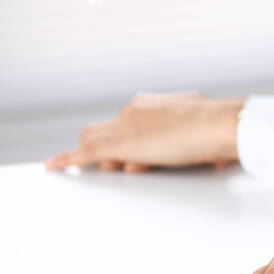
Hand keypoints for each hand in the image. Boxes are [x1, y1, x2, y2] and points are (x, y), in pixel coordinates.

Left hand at [44, 91, 244, 171]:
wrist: (218, 123)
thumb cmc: (221, 125)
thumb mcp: (207, 131)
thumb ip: (204, 140)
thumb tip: (213, 159)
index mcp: (156, 103)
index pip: (130, 119)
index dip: (128, 137)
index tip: (140, 151)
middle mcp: (136, 109)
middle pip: (106, 127)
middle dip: (107, 146)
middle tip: (119, 164)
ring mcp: (126, 126)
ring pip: (94, 138)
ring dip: (94, 155)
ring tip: (102, 170)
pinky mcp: (120, 145)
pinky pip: (85, 153)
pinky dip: (67, 159)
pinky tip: (52, 166)